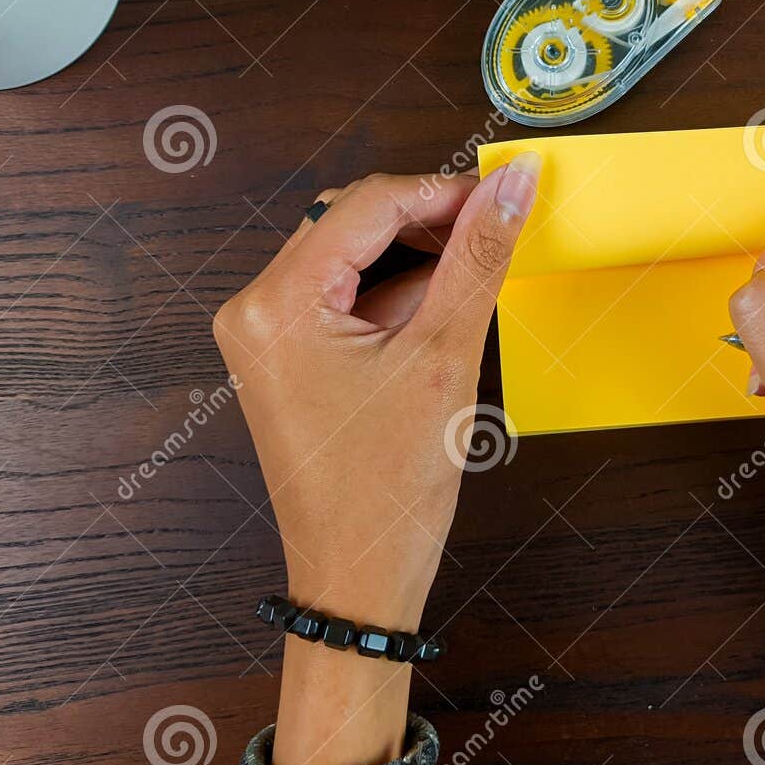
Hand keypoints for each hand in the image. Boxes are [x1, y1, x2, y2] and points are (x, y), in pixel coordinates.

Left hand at [212, 156, 539, 627]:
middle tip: (496, 232)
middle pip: (351, 223)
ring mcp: (263, 336)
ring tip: (471, 286)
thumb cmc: (387, 490)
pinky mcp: (282, 358)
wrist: (356, 578)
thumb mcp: (445, 358)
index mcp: (277, 304)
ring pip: (350, 257)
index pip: (367, 205)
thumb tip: (510, 185)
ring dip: (414, 261)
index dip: (442, 192)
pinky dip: (393, 297)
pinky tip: (438, 319)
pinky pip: (341, 298)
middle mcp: (254, 310)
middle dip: (427, 223)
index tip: (503, 192)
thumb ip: (478, 258)